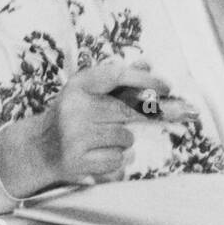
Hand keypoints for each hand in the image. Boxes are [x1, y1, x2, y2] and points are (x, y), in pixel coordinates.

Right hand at [0, 60, 184, 195]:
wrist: (38, 148)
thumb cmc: (73, 114)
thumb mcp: (88, 91)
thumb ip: (118, 78)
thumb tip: (148, 63)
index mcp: (79, 85)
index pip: (116, 76)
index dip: (145, 80)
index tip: (167, 87)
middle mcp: (74, 108)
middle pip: (127, 110)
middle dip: (154, 113)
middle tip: (185, 112)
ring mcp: (74, 136)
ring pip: (125, 136)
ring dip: (125, 139)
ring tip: (106, 137)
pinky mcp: (77, 161)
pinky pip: (117, 159)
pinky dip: (117, 158)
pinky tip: (100, 153)